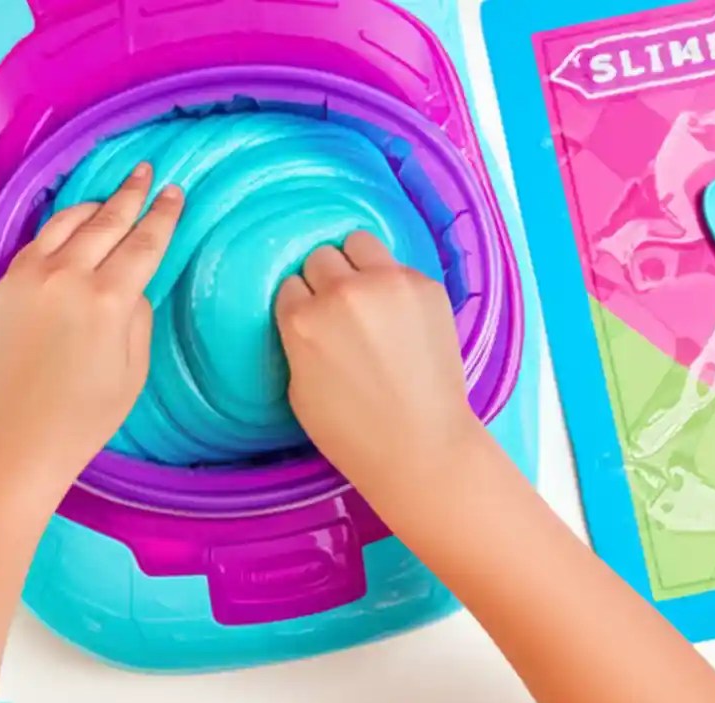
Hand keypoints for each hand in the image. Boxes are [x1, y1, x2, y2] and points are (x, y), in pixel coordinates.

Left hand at [0, 163, 182, 483]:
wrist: (14, 439)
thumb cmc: (82, 418)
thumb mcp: (132, 371)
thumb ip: (137, 318)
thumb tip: (130, 287)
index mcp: (107, 300)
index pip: (143, 243)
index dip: (162, 215)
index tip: (173, 193)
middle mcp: (66, 278)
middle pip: (106, 222)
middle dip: (130, 194)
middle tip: (146, 172)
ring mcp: (29, 278)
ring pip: (66, 224)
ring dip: (93, 206)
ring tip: (110, 196)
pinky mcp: (3, 287)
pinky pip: (37, 244)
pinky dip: (59, 228)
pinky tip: (70, 227)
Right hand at [275, 232, 486, 501]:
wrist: (422, 446)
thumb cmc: (352, 432)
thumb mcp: (298, 389)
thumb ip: (298, 341)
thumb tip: (308, 315)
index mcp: (303, 319)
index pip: (289, 285)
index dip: (301, 306)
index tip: (314, 325)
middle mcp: (343, 291)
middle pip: (320, 258)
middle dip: (325, 282)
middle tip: (341, 314)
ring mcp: (388, 283)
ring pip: (358, 243)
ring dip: (357, 265)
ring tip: (369, 298)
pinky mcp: (425, 285)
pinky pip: (397, 267)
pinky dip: (393, 286)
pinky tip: (402, 319)